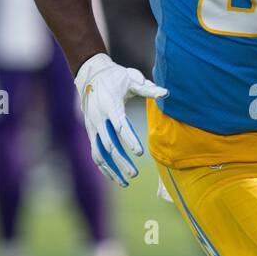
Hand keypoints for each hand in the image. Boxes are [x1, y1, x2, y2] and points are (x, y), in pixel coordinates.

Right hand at [75, 52, 165, 186]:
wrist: (90, 73)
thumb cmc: (116, 77)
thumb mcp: (131, 79)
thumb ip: (148, 89)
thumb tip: (167, 93)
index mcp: (110, 105)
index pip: (120, 126)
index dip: (129, 140)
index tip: (139, 153)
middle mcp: (98, 118)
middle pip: (109, 144)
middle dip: (121, 161)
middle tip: (135, 174)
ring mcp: (92, 126)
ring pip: (99, 152)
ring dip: (112, 168)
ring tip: (126, 182)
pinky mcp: (90, 131)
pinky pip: (95, 152)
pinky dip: (103, 166)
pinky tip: (114, 177)